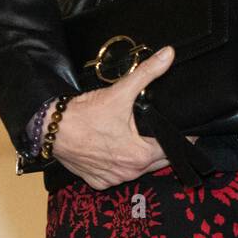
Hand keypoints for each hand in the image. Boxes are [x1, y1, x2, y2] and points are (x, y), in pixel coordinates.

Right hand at [51, 46, 175, 189]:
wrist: (50, 129)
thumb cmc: (85, 115)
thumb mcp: (120, 92)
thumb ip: (148, 73)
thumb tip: (169, 55)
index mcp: (140, 155)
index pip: (172, 148)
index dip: (181, 137)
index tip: (186, 127)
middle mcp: (128, 173)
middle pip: (158, 161)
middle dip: (163, 146)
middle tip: (163, 128)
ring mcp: (113, 179)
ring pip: (139, 170)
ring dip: (143, 156)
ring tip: (143, 137)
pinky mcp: (98, 182)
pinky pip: (117, 175)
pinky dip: (121, 164)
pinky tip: (119, 149)